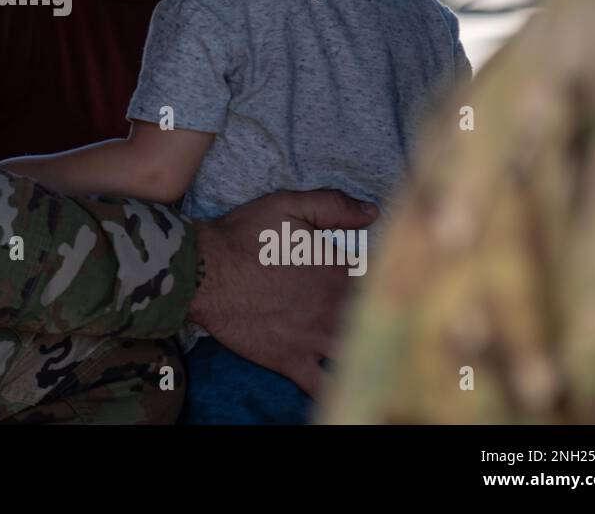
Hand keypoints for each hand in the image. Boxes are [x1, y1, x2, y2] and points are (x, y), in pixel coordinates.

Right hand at [186, 189, 377, 399]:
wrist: (202, 272)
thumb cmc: (244, 235)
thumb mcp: (287, 205)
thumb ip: (333, 205)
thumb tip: (372, 213)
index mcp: (339, 271)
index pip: (379, 279)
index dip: (384, 279)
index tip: (388, 278)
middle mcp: (333, 309)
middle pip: (375, 320)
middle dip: (383, 319)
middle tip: (392, 320)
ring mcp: (314, 339)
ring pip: (357, 353)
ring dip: (369, 354)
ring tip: (377, 354)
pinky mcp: (290, 361)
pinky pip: (323, 386)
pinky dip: (340, 390)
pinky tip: (350, 387)